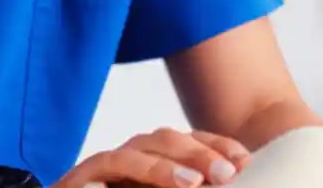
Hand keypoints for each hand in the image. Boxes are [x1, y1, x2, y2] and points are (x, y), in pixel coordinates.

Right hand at [53, 128, 250, 187]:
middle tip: (228, 173)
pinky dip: (132, 170)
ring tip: (194, 183)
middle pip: (166, 139)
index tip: (244, 161)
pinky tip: (159, 184)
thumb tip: (227, 183)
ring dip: (167, 165)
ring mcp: (104, 166)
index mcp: (154, 164)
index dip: (216, 146)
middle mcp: (131, 158)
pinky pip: (107, 164)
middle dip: (199, 153)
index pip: (188, 142)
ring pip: (138, 150)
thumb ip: (192, 187)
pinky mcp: (78, 178)